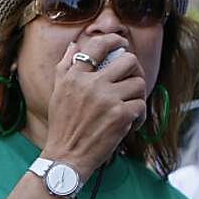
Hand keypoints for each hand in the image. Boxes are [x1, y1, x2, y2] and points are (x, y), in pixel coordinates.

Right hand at [43, 35, 147, 179]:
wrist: (65, 158)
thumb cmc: (62, 127)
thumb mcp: (57, 94)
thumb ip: (64, 68)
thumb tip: (74, 46)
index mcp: (74, 76)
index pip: (99, 45)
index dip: (115, 40)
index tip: (121, 44)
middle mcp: (90, 84)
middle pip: (128, 60)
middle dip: (134, 71)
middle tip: (130, 82)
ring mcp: (107, 99)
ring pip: (139, 83)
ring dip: (137, 95)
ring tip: (128, 106)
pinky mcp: (120, 115)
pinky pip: (141, 105)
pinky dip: (139, 116)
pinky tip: (129, 123)